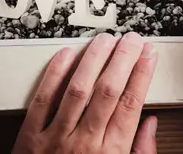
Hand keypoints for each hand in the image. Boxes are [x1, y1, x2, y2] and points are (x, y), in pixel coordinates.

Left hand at [13, 32, 157, 153]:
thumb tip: (152, 124)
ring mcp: (56, 138)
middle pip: (108, 91)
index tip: (149, 54)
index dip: (142, 74)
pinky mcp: (30, 136)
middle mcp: (85, 143)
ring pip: (78, 89)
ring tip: (105, 40)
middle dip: (124, 59)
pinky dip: (54, 74)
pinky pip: (43, 99)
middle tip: (132, 39)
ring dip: (94, 59)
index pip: (131, 104)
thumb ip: (141, 153)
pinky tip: (67, 54)